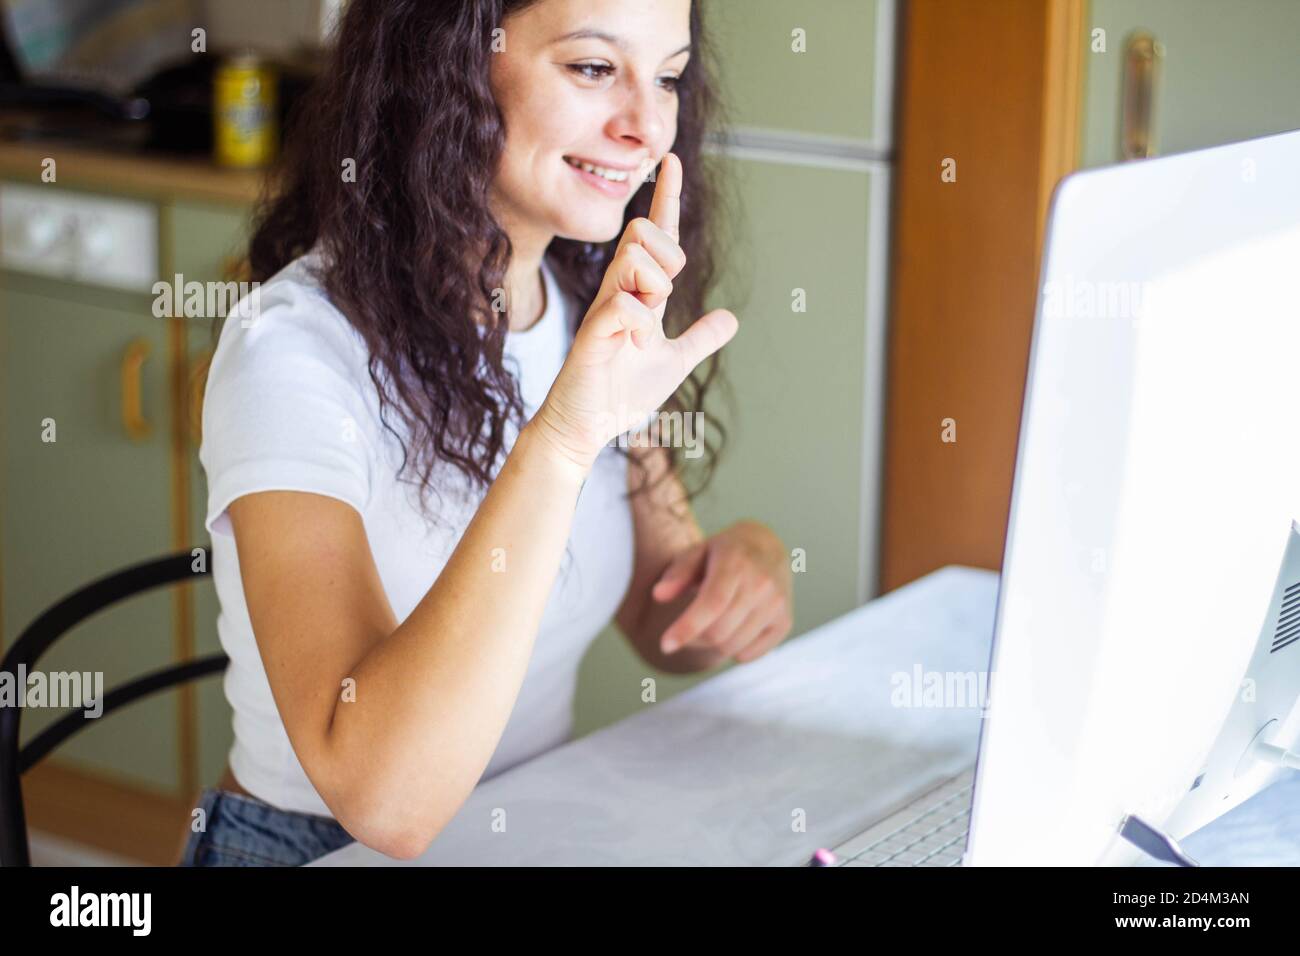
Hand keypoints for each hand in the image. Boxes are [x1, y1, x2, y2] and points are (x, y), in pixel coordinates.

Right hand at [532, 152, 738, 470]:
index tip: (673, 160)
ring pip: (635, 259)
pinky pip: (625, 304)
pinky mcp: (593, 332)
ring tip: (645, 327)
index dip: (666, 198)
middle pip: (642, 231)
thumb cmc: (619, 392)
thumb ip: (699, 339)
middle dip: (666, 255)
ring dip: (654, 289)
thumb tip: (729, 319)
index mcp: (636, 292)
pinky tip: (634, 344)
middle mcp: (617, 290)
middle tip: (663, 297)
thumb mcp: (674, 361)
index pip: (654, 235)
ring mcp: (604, 308)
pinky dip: (640, 323)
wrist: (587, 425)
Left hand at [653, 521, 793, 663]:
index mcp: (736, 563)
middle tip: (686, 628)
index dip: (687, 628)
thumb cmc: (725, 552)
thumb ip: (677, 573)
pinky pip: (750, 654)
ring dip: (712, 644)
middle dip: (693, 637)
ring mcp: (777, 604)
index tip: (665, 646)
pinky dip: (733, 651)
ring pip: (732, 646)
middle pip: (719, 631)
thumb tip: (659, 595)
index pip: (712, 603)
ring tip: (709, 624)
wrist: (768, 546)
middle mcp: (762, 584)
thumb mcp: (698, 552)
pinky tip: (731, 629)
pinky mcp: (784, 621)